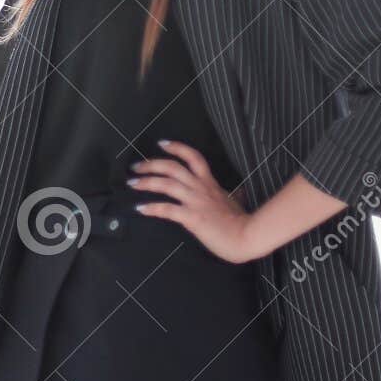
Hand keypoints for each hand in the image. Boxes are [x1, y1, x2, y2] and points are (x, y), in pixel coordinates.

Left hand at [129, 140, 263, 262]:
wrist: (248, 237)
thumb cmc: (242, 222)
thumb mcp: (237, 202)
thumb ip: (234, 195)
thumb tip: (239, 192)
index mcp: (210, 183)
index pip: (194, 158)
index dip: (177, 148)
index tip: (161, 143)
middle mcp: (201, 188)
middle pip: (173, 167)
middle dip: (151, 164)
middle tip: (136, 166)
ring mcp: (196, 202)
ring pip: (167, 184)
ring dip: (146, 182)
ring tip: (132, 183)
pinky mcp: (192, 217)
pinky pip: (167, 209)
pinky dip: (152, 207)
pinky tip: (140, 208)